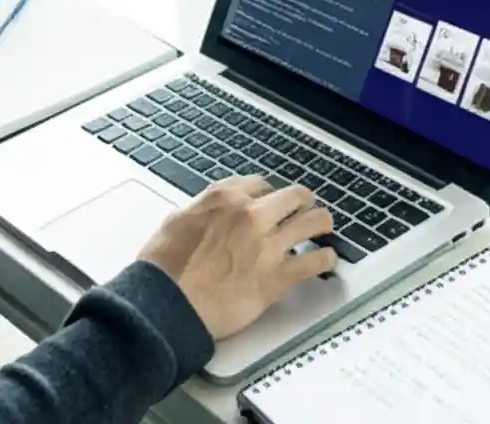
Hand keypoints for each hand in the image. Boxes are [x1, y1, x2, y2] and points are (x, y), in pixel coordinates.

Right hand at [137, 175, 336, 340]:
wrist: (166, 305)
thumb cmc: (163, 269)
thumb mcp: (176, 222)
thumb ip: (202, 210)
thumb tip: (212, 212)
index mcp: (224, 198)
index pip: (261, 184)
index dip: (269, 195)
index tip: (271, 203)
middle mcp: (250, 215)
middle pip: (295, 196)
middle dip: (301, 203)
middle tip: (303, 212)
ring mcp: (267, 245)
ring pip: (314, 221)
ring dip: (321, 224)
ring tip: (323, 230)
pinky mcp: (277, 277)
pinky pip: (316, 261)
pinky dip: (325, 259)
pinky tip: (325, 261)